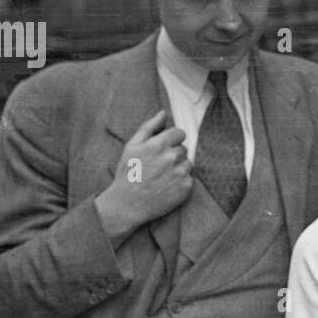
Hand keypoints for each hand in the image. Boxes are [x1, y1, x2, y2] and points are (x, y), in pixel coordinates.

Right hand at [95, 110, 191, 245]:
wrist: (127, 204)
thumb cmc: (127, 173)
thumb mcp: (131, 146)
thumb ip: (149, 127)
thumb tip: (163, 113)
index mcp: (159, 144)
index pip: (179, 133)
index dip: (171, 139)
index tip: (162, 148)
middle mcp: (172, 157)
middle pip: (183, 148)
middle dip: (173, 154)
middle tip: (158, 166)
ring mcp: (180, 173)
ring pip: (188, 163)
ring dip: (178, 167)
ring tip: (162, 176)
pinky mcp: (186, 188)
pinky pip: (189, 178)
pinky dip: (181, 181)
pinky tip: (167, 186)